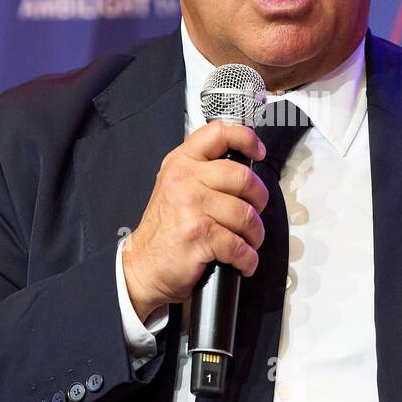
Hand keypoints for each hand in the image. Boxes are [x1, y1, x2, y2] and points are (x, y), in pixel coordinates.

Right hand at [122, 121, 269, 322]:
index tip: (259, 152)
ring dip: (254, 234)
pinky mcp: (198, 234)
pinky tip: (243, 262)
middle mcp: (184, 179)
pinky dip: (248, 258)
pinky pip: (239, 245)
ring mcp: (191, 206)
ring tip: (248, 242)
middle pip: (243, 178)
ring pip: (246, 214)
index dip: (246, 138)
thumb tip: (244, 171)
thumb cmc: (164, 230)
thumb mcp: (175, 188)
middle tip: (253, 214)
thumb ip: (202, 172)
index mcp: (181, 163)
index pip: (218, 134)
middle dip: (258, 201)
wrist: (142, 267)